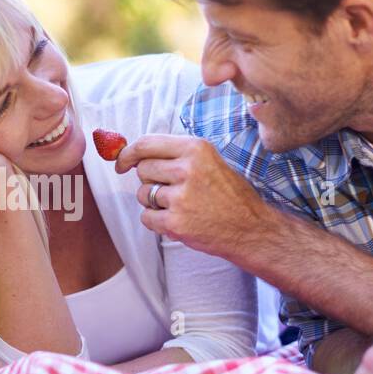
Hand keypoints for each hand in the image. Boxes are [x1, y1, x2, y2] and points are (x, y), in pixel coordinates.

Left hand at [114, 133, 272, 259]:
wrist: (251, 229)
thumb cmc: (230, 195)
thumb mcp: (211, 161)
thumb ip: (178, 155)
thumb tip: (137, 154)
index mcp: (196, 149)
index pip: (147, 144)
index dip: (128, 153)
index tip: (121, 162)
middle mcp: (187, 169)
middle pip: (143, 169)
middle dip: (150, 180)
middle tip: (170, 189)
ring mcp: (181, 197)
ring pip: (143, 194)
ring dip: (153, 202)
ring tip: (179, 206)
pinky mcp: (176, 223)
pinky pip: (146, 217)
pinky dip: (156, 221)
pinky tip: (177, 220)